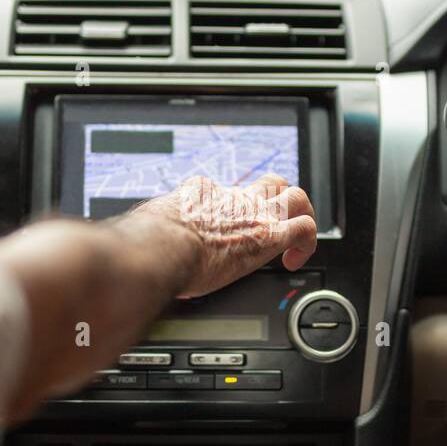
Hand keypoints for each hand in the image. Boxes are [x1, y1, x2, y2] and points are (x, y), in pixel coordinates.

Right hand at [131, 173, 317, 297]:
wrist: (159, 249)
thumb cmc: (148, 244)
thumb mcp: (147, 227)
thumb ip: (152, 229)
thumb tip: (139, 241)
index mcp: (199, 194)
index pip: (220, 192)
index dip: (225, 211)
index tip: (220, 233)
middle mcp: (230, 198)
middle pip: (267, 183)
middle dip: (274, 199)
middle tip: (270, 223)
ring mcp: (254, 213)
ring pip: (294, 196)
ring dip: (299, 215)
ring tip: (293, 241)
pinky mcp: (269, 235)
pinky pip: (305, 229)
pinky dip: (307, 244)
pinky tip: (293, 261)